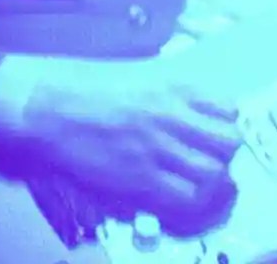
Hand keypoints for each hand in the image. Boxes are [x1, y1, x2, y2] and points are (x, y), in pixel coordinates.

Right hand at [0, 54, 241, 214]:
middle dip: (222, 154)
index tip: (212, 134)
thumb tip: (189, 107)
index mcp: (173, 89)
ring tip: (190, 182)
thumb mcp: (137, 77)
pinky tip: (172, 195)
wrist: (47, 111)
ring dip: (208, 180)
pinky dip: (188, 201)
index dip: (224, 125)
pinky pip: (187, 197)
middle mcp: (173, 116)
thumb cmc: (83, 91)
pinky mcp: (140, 177)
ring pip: (215, 172)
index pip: (228, 109)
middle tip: (204, 160)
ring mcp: (158, 148)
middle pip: (229, 142)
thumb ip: (168, 91)